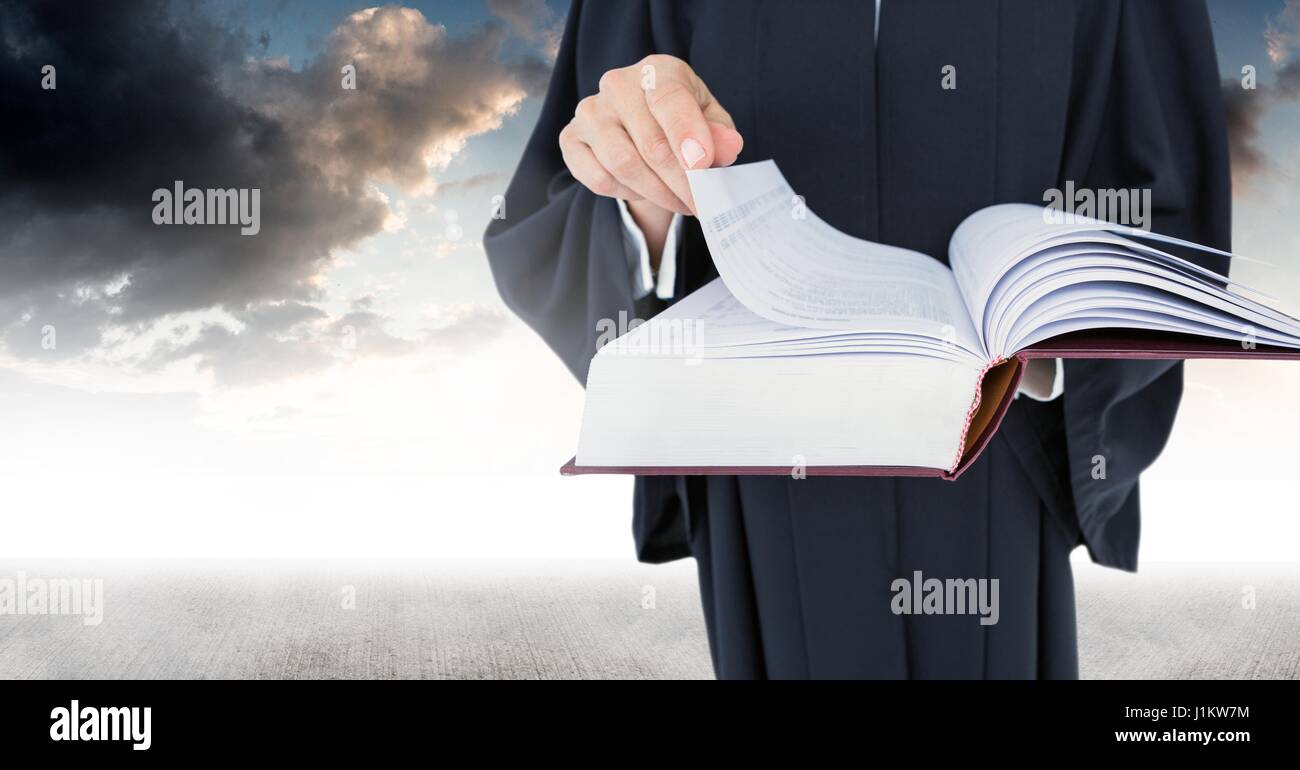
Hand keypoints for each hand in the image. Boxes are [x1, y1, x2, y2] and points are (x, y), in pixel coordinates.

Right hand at [559, 54, 743, 215]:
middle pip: (651, 145)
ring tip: (680, 202)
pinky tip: (644, 190)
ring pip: (624, 165)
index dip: (687, 136)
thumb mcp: (710, 123)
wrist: (641, 130)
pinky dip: (628, 193)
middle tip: (701, 205)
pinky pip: (599, 179)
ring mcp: (589, 111)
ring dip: (658, 194)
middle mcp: (617, 84)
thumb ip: (719, 134)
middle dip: (681, 183)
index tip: (702, 168)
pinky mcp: (570, 138)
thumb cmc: (681, 123)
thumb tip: (728, 145)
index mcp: (657, 71)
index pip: (669, 99)